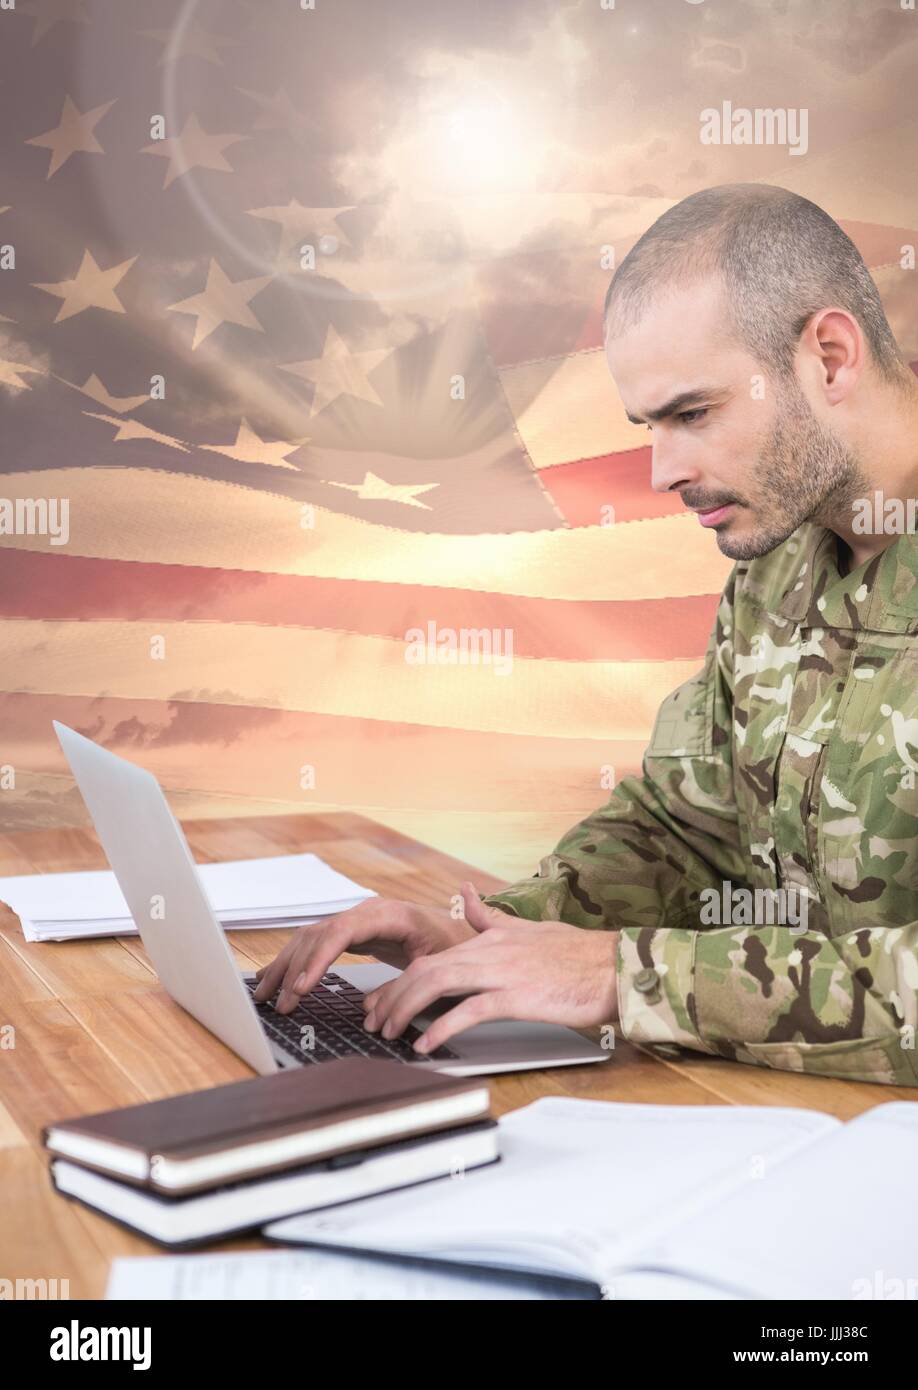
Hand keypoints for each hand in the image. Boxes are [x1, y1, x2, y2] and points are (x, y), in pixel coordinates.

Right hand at [253, 897, 475, 1012]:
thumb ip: (406, 984)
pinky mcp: (351, 931)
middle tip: (280, 1003)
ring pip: (311, 937)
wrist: (458, 929)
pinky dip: (293, 960)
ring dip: (286, 966)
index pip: (341, 932)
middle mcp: (366, 911)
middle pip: (319, 935)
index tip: (300, 987)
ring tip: (266, 995)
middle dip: (294, 969)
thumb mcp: (437, 964)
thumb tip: (370, 1012)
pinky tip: (272, 976)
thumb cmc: (452, 945)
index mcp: (388, 914)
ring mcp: (356, 918)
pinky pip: (316, 943)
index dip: (317, 960)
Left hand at [362, 882, 618, 1053]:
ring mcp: (500, 972)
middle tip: (373, 1021)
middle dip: (391, 997)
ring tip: (389, 1032)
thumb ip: (490, 916)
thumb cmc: (576, 954)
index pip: (430, 958)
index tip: (379, 1001)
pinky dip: (440, 1027)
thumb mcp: (527, 928)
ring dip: (405, 1009)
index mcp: (488, 938)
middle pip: (423, 969)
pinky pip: (468, 1011)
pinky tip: (425, 1044)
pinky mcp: (516, 996)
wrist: (613, 967)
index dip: (398, 981)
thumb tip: (465, 892)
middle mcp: (488, 951)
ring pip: (436, 983)